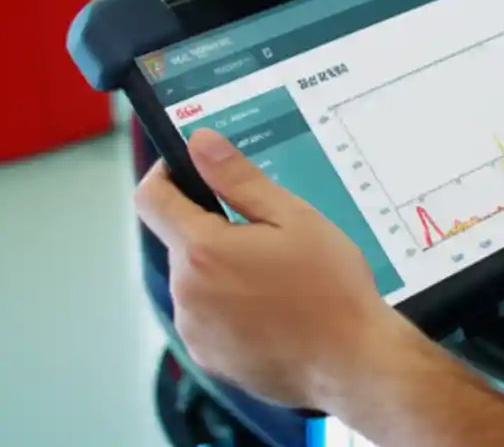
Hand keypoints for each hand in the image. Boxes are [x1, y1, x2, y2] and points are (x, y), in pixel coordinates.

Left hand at [134, 128, 408, 407]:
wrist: (352, 362)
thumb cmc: (331, 286)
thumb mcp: (294, 218)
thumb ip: (239, 179)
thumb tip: (198, 141)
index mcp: (202, 250)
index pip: (152, 198)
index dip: (167, 174)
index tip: (194, 170)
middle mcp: (185, 292)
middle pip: (181, 242)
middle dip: (214, 230)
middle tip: (270, 236)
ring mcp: (194, 330)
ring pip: (195, 282)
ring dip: (222, 272)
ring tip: (278, 280)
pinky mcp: (208, 358)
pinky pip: (208, 319)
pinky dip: (230, 309)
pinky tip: (274, 312)